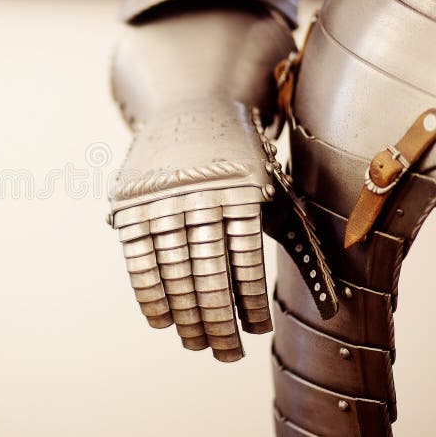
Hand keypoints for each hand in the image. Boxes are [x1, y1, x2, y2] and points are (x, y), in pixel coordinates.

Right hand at [107, 6, 292, 361]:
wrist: (189, 109)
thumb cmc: (244, 166)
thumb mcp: (276, 194)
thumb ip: (302, 248)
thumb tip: (332, 307)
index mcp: (241, 188)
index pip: (245, 258)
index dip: (249, 300)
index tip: (255, 331)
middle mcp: (198, 192)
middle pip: (207, 270)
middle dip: (216, 320)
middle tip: (224, 354)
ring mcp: (160, 197)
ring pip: (172, 269)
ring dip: (184, 315)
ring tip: (196, 344)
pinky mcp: (129, 203)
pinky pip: (139, 258)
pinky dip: (149, 293)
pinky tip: (162, 320)